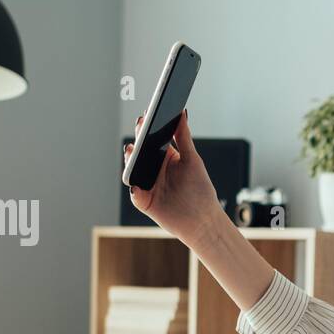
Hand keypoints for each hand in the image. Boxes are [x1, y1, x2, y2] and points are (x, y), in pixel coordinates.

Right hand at [123, 110, 221, 243]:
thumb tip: (181, 113)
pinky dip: (134, 190)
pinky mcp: (145, 201)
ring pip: (133, 170)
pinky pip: (135, 194)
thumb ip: (184, 138)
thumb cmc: (200, 190)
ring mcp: (148, 185)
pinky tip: (137, 185)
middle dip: (137, 141)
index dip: (147, 129)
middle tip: (139, 128)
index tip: (146, 116)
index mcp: (166, 157)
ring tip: (132, 151)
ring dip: (130, 161)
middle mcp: (154, 170)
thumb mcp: (193, 160)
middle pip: (140, 153)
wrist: (203, 221)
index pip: (151, 140)